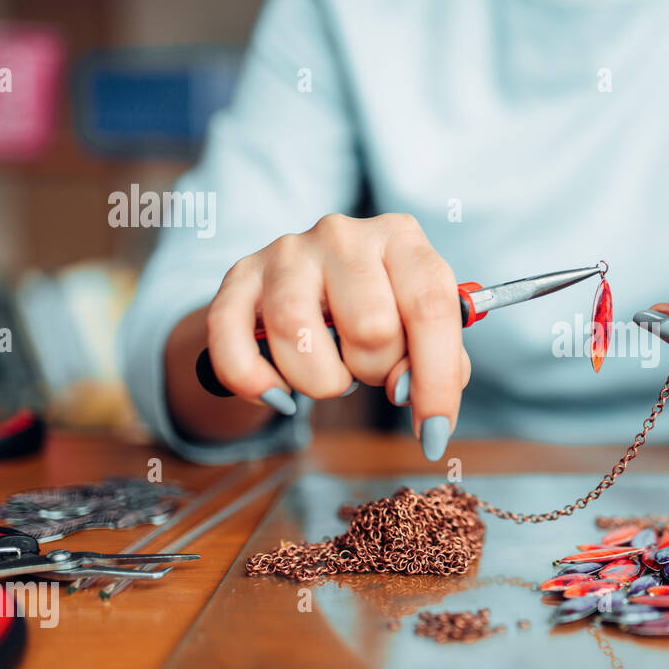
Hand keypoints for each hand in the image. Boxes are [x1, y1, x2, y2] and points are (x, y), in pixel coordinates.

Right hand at [204, 213, 469, 459]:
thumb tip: (408, 391)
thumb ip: (435, 361)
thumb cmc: (381, 307)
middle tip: (370, 369)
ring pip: (299, 334)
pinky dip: (254, 381)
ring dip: (321, 380)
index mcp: (402, 239)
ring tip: (332, 374)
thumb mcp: (419, 326)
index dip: (436, 380)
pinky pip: (232, 341)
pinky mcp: (239, 276)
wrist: (313, 284)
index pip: (431, 309)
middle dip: (375, 373)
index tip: (434, 433)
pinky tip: (277, 395)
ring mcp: (287, 253)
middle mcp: (344, 236)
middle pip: (370, 327)